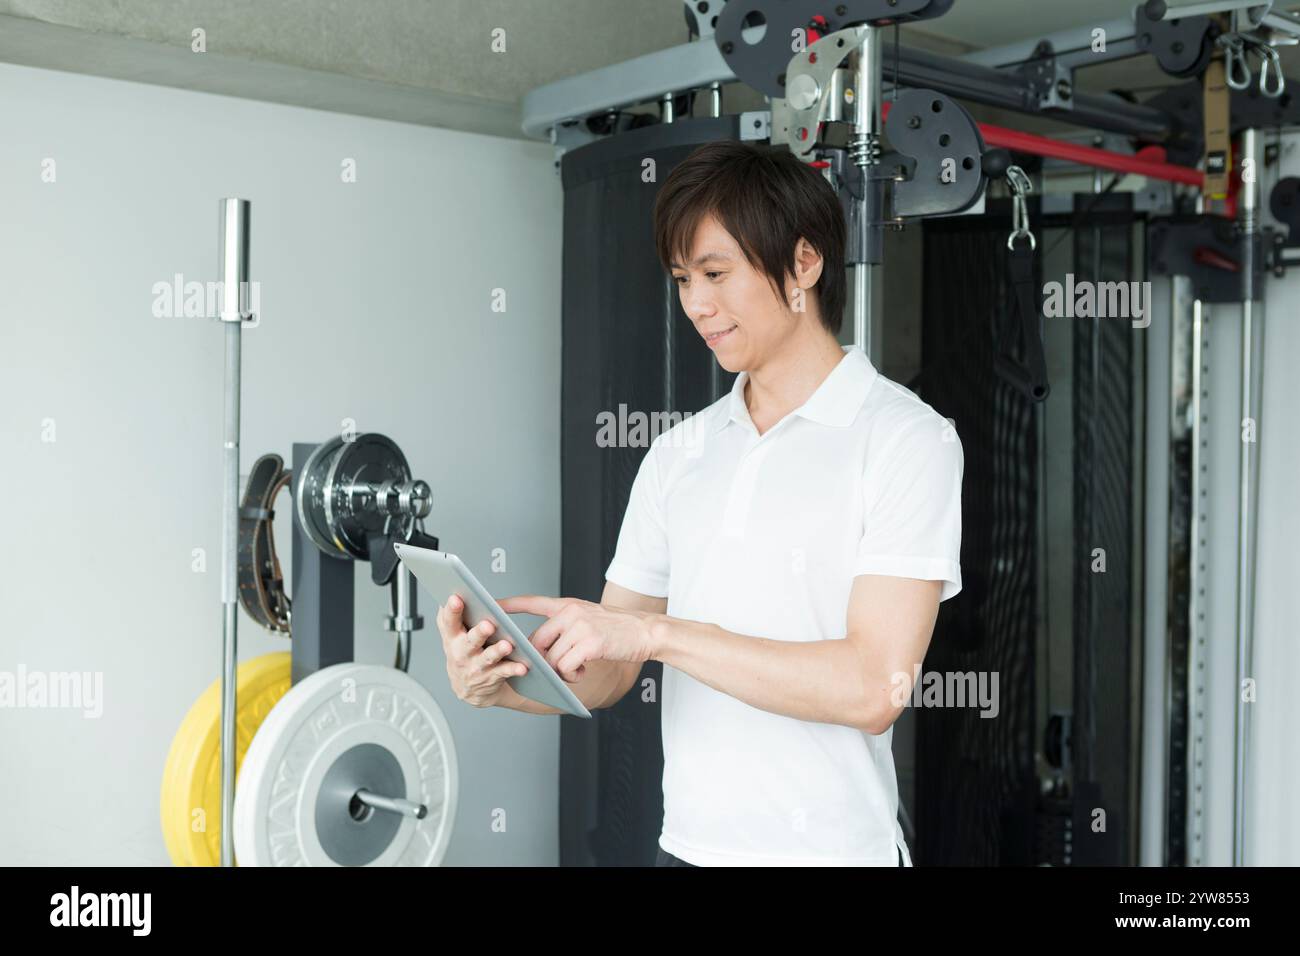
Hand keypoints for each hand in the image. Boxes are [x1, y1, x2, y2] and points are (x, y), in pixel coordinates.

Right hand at [435, 594, 528, 707]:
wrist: (468, 687)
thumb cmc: (463, 652)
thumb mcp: (452, 635)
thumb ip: (451, 615)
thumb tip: (452, 589)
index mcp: (452, 637)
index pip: (448, 622)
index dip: (452, 610)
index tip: (456, 598)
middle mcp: (462, 653)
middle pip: (470, 641)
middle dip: (479, 633)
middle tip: (488, 624)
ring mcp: (476, 666)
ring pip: (487, 658)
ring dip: (497, 651)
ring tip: (507, 645)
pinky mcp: (491, 677)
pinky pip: (504, 672)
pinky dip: (513, 669)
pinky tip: (522, 666)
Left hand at [497, 595, 658, 682]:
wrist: (645, 632)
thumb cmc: (617, 630)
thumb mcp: (588, 620)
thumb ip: (565, 630)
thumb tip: (543, 653)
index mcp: (567, 605)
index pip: (533, 602)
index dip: (511, 605)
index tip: (492, 605)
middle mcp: (571, 612)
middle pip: (538, 641)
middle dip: (541, 660)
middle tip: (554, 670)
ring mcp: (580, 627)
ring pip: (552, 658)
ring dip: (559, 671)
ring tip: (574, 672)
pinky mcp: (590, 643)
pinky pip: (566, 666)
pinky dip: (571, 676)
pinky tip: (582, 673)